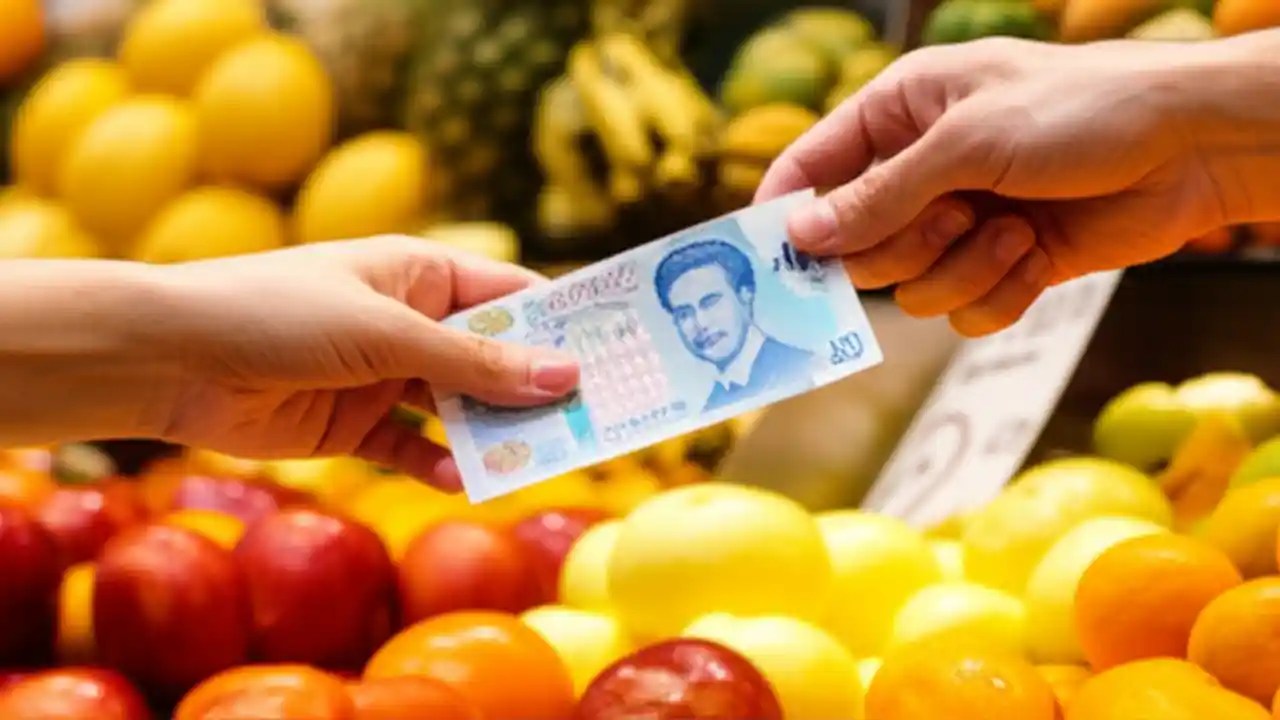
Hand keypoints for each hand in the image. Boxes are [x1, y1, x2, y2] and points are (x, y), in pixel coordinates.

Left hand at [148, 237, 577, 489]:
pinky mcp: (357, 425)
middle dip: (538, 388)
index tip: (618, 355)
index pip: (512, 295)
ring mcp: (386, 376)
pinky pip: (417, 448)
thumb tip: (565, 375)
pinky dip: (444, 466)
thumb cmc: (278, 314)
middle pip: (494, 357)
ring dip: (497, 433)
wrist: (171, 359)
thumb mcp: (387, 332)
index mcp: (421, 274)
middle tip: (596, 420)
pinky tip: (469, 482)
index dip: (564, 325)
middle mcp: (411, 322)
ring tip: (544, 458)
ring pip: (461, 408)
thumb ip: (474, 361)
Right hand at [757, 35, 1279, 335]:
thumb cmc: (1082, 111)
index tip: (765, 257)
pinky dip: (999, 292)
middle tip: (951, 218)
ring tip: (1013, 230)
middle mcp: (921, 171)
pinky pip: (961, 313)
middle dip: (904, 244)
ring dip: (962, 269)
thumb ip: (878, 195)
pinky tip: (1037, 253)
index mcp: (900, 114)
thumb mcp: (967, 143)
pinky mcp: (1001, 267)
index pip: (812, 166)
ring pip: (909, 289)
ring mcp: (960, 223)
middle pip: (856, 246)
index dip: (785, 211)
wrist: (1191, 149)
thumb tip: (801, 235)